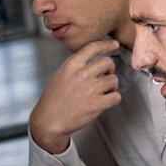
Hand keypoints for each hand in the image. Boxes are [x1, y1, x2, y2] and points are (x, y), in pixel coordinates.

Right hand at [30, 39, 121, 153]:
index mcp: (71, 65)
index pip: (93, 47)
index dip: (107, 45)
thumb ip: (75, 65)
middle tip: (106, 75)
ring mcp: (89, 90)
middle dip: (110, 69)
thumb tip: (92, 58)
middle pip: (108, 62)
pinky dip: (114, 97)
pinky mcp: (96, 105)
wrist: (49, 120)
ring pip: (114, 79)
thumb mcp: (60, 75)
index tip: (114, 45)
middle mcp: (81, 75)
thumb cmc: (53, 99)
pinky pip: (116, 96)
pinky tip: (107, 99)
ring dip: (112, 85)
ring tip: (105, 90)